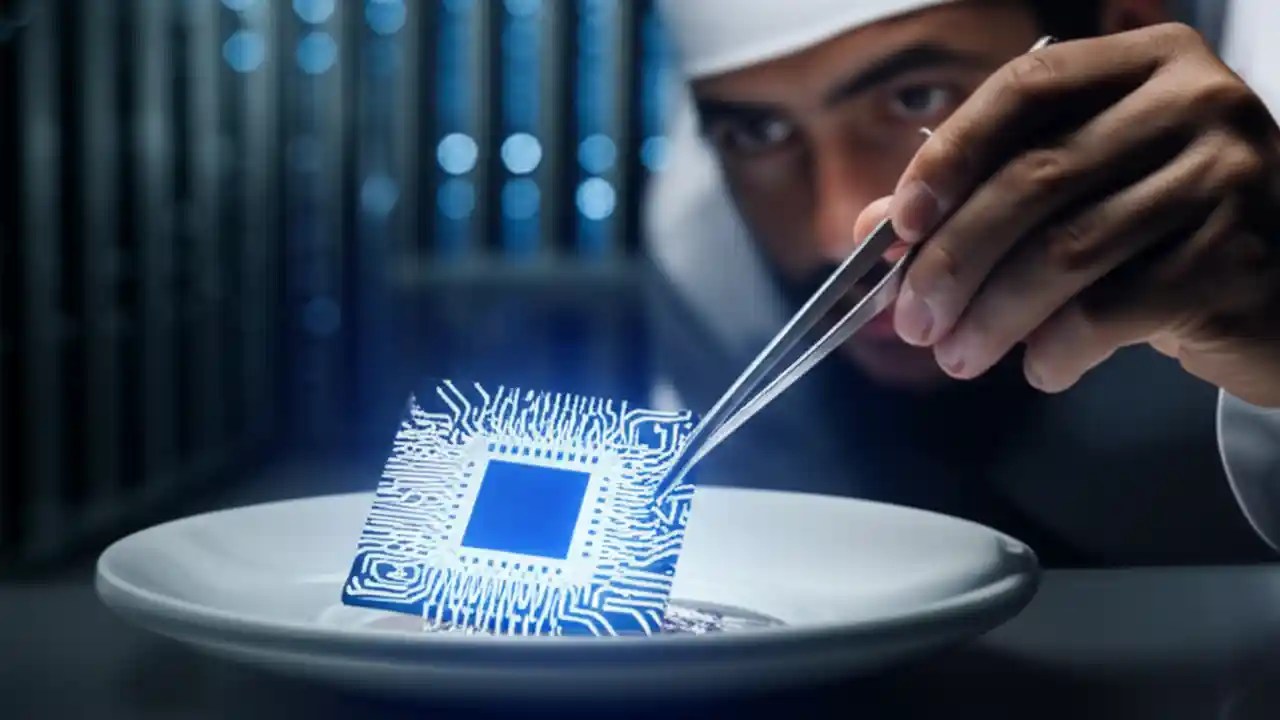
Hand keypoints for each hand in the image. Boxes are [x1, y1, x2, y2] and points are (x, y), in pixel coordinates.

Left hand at [875, 23, 1279, 406]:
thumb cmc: (1165, 229)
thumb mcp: (1082, 190)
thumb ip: (985, 191)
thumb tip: (877, 226)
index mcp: (1145, 62)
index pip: (1024, 89)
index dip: (948, 156)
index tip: (897, 224)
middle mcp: (1194, 101)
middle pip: (1034, 178)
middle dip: (952, 260)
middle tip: (912, 320)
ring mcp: (1227, 175)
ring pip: (1066, 251)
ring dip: (991, 316)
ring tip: (956, 356)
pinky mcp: (1238, 256)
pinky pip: (1112, 310)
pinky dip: (1057, 348)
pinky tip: (1040, 368)